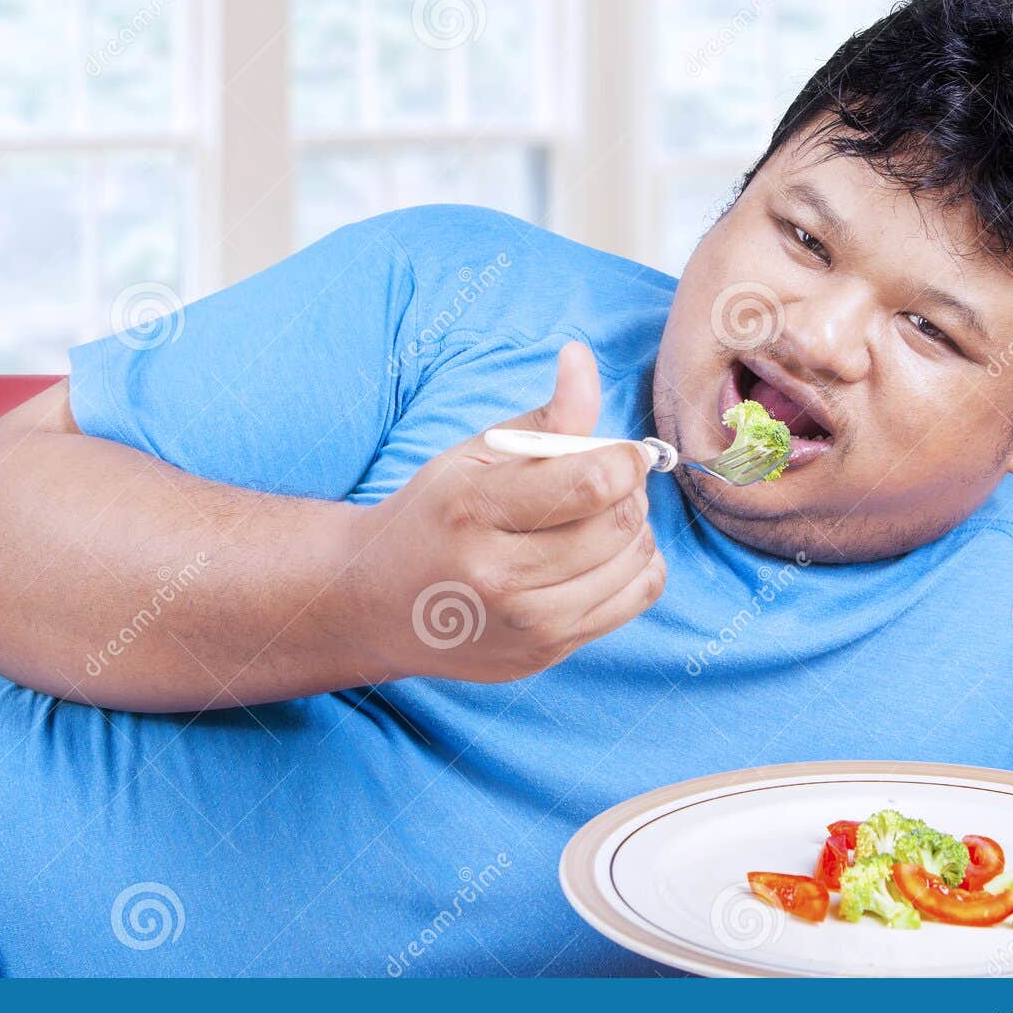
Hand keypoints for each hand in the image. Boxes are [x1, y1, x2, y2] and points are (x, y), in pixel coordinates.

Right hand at [360, 342, 665, 682]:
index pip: (591, 483)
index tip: (623, 451)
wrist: (375, 603)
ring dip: (635, 530)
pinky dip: (638, 569)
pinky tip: (606, 555)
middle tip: (611, 480)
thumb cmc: (433, 516)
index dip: (626, 459)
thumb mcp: (474, 457)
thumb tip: (582, 358)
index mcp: (474, 511)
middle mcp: (500, 577)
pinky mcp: (546, 654)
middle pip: (619, 524)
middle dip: (631, 491)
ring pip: (634, 564)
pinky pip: (634, 602)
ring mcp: (526, 626)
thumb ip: (543, 417)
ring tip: (603, 516)